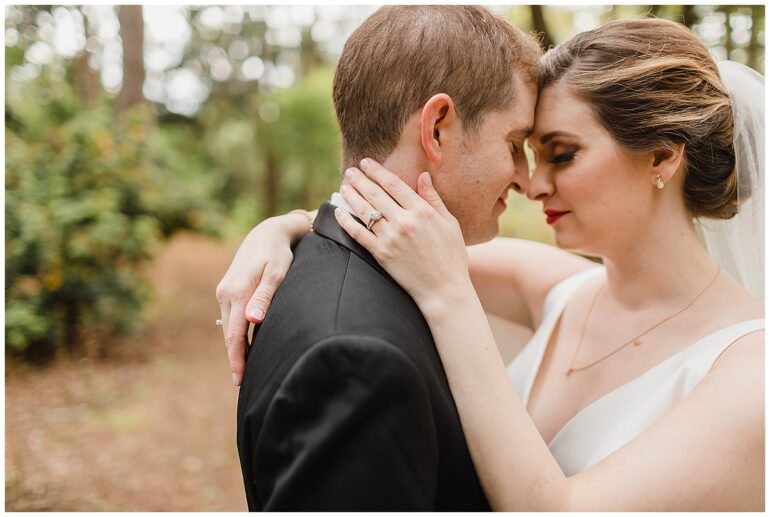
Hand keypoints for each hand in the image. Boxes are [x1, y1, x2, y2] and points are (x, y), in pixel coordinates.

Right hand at [215, 216, 297, 385]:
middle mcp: (226, 293)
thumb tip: (253, 321)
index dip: (237, 359)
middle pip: (228, 335)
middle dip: (234, 359)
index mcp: (237, 292)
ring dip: (234, 348)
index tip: (240, 380)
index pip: (234, 335)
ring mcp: (224, 291)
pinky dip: (234, 334)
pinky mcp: (227, 290)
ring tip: (242, 371)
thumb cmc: (278, 254)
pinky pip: (229, 318)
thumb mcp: (277, 273)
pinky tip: (242, 347)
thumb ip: (265, 297)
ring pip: (227, 327)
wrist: (267, 233)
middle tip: (241, 384)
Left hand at [334, 158, 473, 313]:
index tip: (366, 163)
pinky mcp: (381, 254)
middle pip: (376, 194)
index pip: (394, 184)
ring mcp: (391, 238)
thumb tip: (423, 176)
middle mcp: (404, 222)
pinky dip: (347, 221)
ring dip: (352, 196)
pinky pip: (358, 234)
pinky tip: (340, 212)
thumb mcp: (449, 223)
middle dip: (360, 180)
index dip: (377, 171)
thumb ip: (433, 198)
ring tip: (344, 186)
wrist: (444, 290)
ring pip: (365, 211)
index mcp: (422, 211)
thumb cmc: (451, 257)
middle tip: (350, 171)